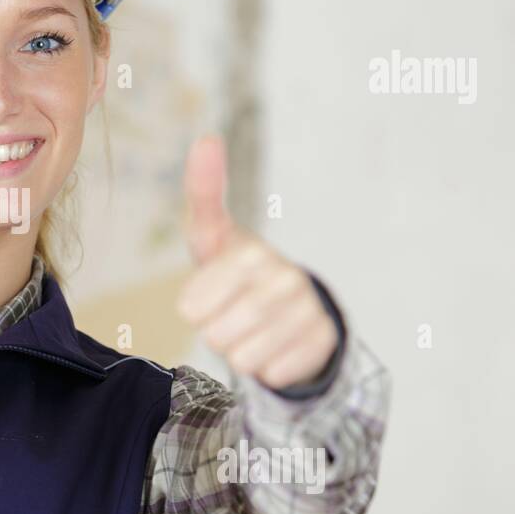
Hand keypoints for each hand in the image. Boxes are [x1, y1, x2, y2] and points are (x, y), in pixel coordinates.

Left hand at [176, 134, 338, 390]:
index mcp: (252, 253)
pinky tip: (278, 344)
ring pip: (243, 358)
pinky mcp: (324, 342)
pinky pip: (273, 374)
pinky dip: (269, 367)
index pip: (191, 309)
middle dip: (218, 331)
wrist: (293, 307)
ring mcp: (308, 311)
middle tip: (234, 313)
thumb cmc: (238, 271)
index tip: (212, 292)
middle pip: (215, 335)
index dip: (195, 309)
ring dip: (242, 350)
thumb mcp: (213, 237)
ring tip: (255, 328)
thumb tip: (206, 139)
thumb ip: (203, 193)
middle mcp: (285, 279)